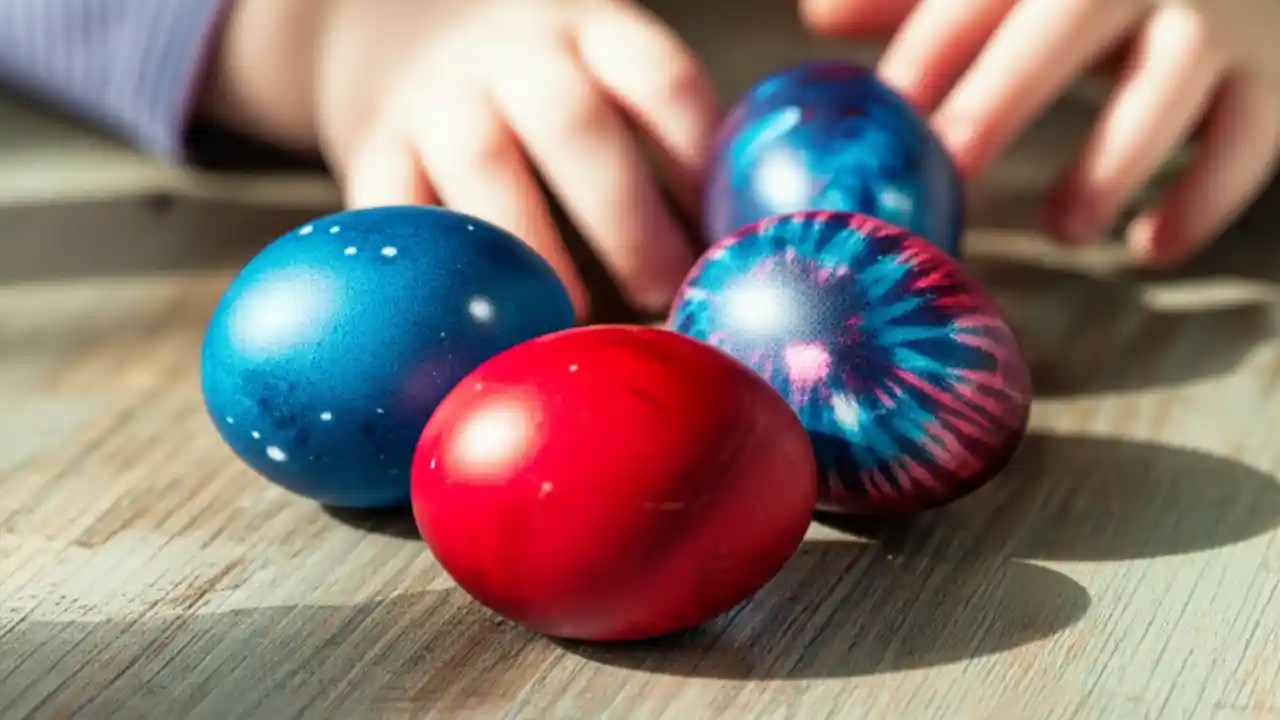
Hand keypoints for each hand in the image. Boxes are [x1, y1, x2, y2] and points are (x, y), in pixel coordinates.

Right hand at [201, 0, 717, 315]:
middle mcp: (515, 50)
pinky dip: (438, 268)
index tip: (719, 241)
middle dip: (627, 222)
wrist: (384, 35)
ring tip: (571, 319)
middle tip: (662, 295)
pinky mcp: (372, 145)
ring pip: (484, 162)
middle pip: (577, 124)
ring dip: (536, 250)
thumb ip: (647, 144)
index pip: (660, 82)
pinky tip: (473, 323)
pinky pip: (397, 208)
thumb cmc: (527, 91)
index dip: (698, 165)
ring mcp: (438, 93)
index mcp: (591, 29)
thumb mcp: (591, 73)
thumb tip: (716, 262)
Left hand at [801, 0, 1279, 265]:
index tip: (887, 116)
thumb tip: (816, 20)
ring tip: (1064, 230)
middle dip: (1004, 95)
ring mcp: (1220, 18)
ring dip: (1113, 161)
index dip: (930, 48)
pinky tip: (1150, 248)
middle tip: (951, 167)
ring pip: (1168, 84)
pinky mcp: (1277, 70)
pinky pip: (1249, 138)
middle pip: (1067, 23)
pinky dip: (1206, 199)